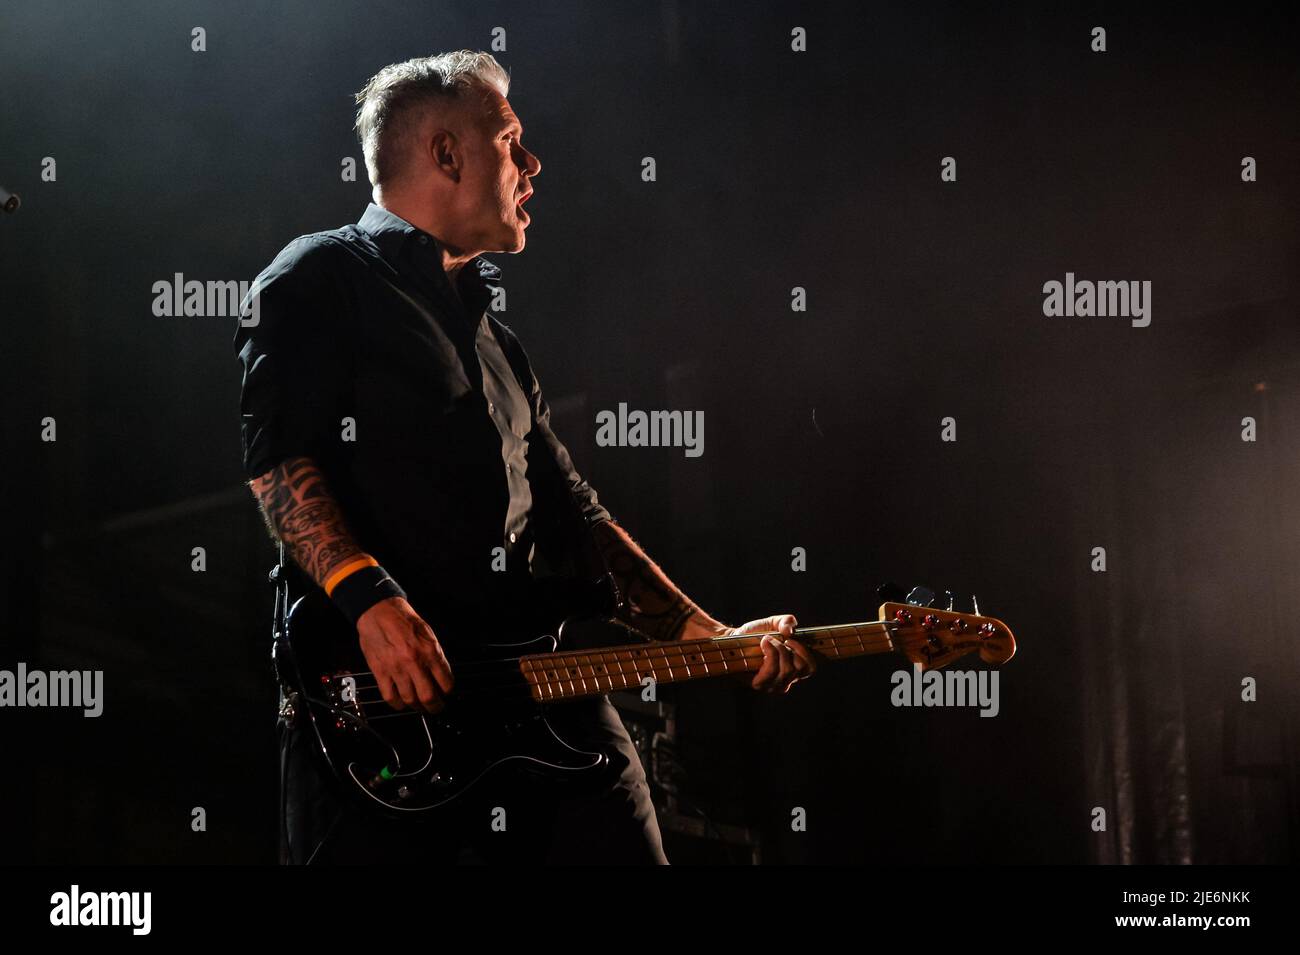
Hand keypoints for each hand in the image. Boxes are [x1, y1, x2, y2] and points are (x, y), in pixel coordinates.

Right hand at [356, 596, 454, 712]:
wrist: (379, 611)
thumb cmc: (403, 620)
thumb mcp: (428, 634)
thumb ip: (435, 655)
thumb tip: (440, 675)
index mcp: (430, 651)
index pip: (446, 682)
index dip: (447, 691)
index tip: (446, 693)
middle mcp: (415, 662)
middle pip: (429, 697)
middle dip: (435, 707)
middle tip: (436, 708)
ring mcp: (396, 668)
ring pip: (410, 700)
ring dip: (416, 707)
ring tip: (418, 706)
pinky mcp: (380, 671)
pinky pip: (390, 697)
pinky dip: (397, 704)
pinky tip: (401, 703)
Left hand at [728, 614, 815, 693]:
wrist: (734, 639)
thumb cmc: (755, 633)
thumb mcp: (774, 623)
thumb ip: (787, 621)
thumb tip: (790, 631)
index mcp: (793, 669)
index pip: (810, 668)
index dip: (804, 652)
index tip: (791, 640)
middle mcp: (785, 680)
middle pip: (800, 667)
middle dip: (789, 649)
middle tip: (778, 640)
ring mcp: (773, 685)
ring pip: (787, 669)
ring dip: (778, 649)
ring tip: (767, 640)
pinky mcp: (760, 684)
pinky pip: (772, 671)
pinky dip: (770, 653)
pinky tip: (763, 644)